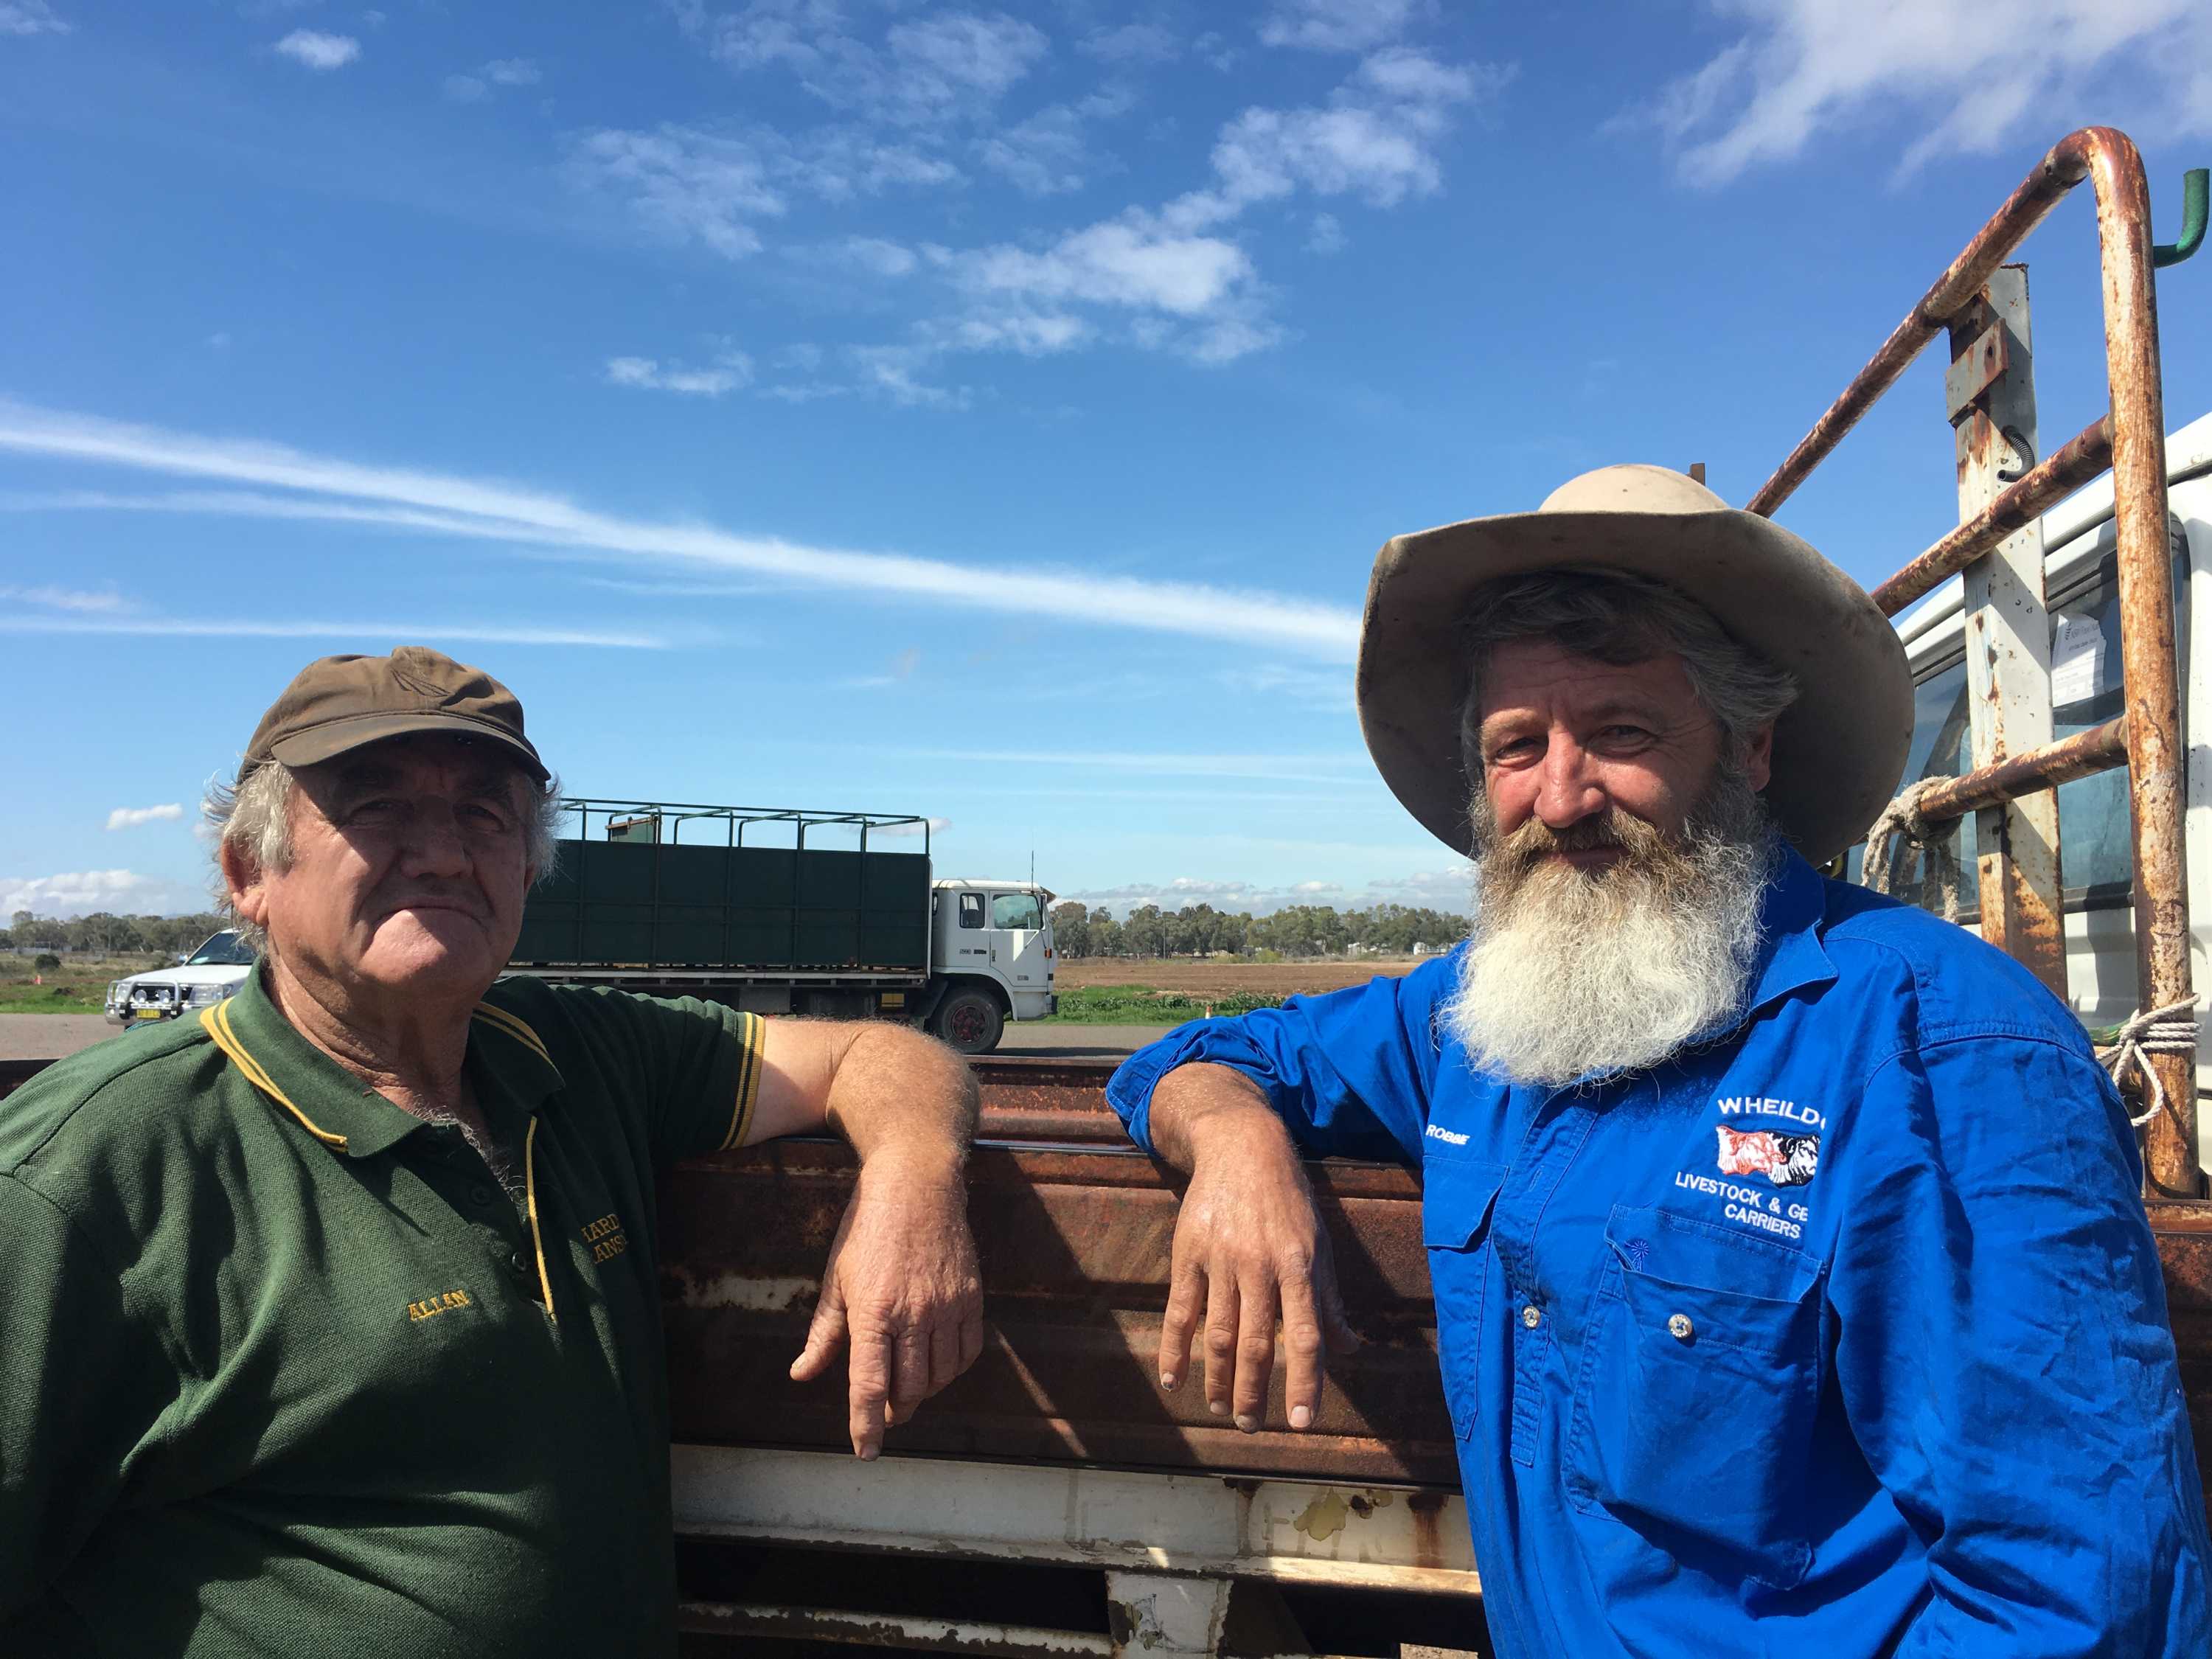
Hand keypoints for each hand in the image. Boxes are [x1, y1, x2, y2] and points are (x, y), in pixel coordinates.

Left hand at [789, 1154, 983, 1458]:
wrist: (917, 1183)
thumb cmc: (868, 1228)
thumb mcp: (836, 1278)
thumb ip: (824, 1334)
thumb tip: (802, 1374)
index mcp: (872, 1310)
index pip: (870, 1385)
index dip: (867, 1425)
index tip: (865, 1451)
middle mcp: (913, 1313)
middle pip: (909, 1388)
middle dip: (895, 1410)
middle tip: (885, 1413)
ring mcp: (947, 1306)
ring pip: (940, 1375)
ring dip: (923, 1392)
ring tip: (908, 1389)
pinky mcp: (972, 1297)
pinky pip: (967, 1352)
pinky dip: (952, 1369)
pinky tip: (937, 1364)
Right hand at [1158, 1115, 1358, 1431]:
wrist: (1242, 1146)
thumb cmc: (1288, 1199)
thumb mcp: (1320, 1243)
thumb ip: (1329, 1300)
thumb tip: (1349, 1348)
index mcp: (1299, 1266)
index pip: (1305, 1337)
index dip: (1304, 1383)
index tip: (1300, 1422)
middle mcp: (1260, 1266)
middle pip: (1256, 1344)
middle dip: (1253, 1393)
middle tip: (1251, 1427)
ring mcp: (1220, 1260)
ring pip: (1218, 1334)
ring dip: (1218, 1379)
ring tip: (1221, 1408)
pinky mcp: (1188, 1253)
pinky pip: (1179, 1311)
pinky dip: (1174, 1349)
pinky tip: (1174, 1379)